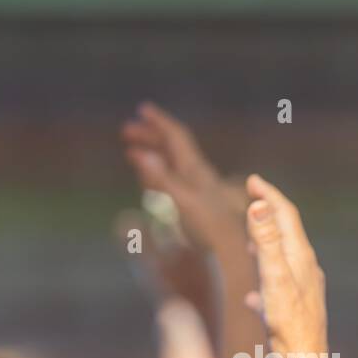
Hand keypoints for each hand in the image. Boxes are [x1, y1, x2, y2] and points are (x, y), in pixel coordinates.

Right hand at [121, 102, 245, 255]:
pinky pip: (170, 183)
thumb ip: (161, 178)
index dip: (159, 121)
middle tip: (126, 130)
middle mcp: (196, 175)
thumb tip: (140, 154)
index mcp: (194, 168)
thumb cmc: (209, 225)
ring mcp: (195, 189)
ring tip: (131, 151)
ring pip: (170, 165)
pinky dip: (155, 176)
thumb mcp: (181, 199)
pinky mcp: (193, 205)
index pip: (175, 136)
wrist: (231, 249)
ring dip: (151, 155)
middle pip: (171, 148)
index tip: (142, 108)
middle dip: (149, 136)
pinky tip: (146, 181)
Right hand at [244, 174, 331, 357]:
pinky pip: (280, 288)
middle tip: (253, 200)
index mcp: (300, 259)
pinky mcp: (300, 311)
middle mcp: (307, 271)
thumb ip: (267, 243)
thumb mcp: (274, 279)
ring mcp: (305, 291)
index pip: (286, 215)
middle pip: (288, 234)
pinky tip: (253, 298)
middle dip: (269, 215)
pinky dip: (265, 281)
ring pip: (285, 260)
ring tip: (251, 243)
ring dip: (267, 246)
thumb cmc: (289, 326)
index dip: (269, 196)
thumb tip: (259, 206)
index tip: (254, 180)